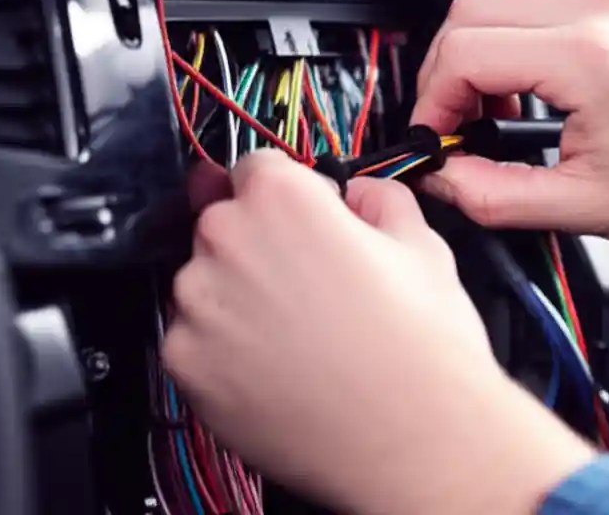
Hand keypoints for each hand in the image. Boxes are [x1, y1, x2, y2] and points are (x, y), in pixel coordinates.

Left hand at [162, 152, 594, 513]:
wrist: (416, 441)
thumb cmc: (424, 345)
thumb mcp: (422, 245)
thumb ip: (379, 200)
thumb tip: (360, 194)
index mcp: (281, 198)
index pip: (254, 168)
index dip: (285, 193)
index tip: (299, 219)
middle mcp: (226, 241)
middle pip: (222, 222)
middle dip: (257, 244)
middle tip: (306, 284)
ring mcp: (196, 305)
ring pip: (203, 282)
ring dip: (235, 296)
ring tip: (295, 334)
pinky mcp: (184, 364)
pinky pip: (192, 338)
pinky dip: (222, 349)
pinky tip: (274, 367)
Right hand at [412, 0, 608, 304]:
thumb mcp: (588, 208)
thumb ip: (494, 196)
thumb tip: (444, 178)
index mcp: (592, 54)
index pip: (464, 51)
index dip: (433, 102)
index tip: (437, 138)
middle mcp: (606, 5)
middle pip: (471, 9)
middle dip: (448, 72)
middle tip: (458, 126)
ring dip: (483, 54)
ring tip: (499, 113)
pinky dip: (522, 40)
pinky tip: (536, 89)